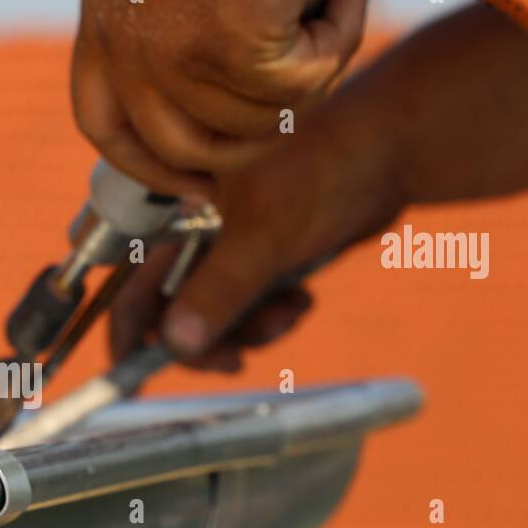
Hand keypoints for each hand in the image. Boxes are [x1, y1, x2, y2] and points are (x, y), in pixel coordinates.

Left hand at [72, 0, 371, 196]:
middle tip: (300, 99)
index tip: (196, 189)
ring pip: (253, 125)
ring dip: (311, 71)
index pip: (103, 125)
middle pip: (181, 148)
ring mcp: (168, 47)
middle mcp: (124, 38)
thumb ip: (181, 31)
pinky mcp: (225, 43)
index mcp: (105, 13)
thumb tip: (218, 128)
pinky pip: (300, 92)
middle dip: (249, 143)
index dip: (149, 168)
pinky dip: (341, 38)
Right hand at [109, 97, 407, 367]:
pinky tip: (301, 297)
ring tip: (290, 310)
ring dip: (252, 329)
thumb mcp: (264, 239)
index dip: (131, 337)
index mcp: (175, 214)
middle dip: (210, 340)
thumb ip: (217, 294)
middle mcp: (194, 231)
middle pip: (176, 313)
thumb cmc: (323, 169)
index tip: (136, 382)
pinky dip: (273, 314)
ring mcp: (230, 245)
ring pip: (219, 316)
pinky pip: (252, 307)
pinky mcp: (264, 255)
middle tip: (238, 358)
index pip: (132, 288)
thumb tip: (175, 346)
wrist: (395, 145)